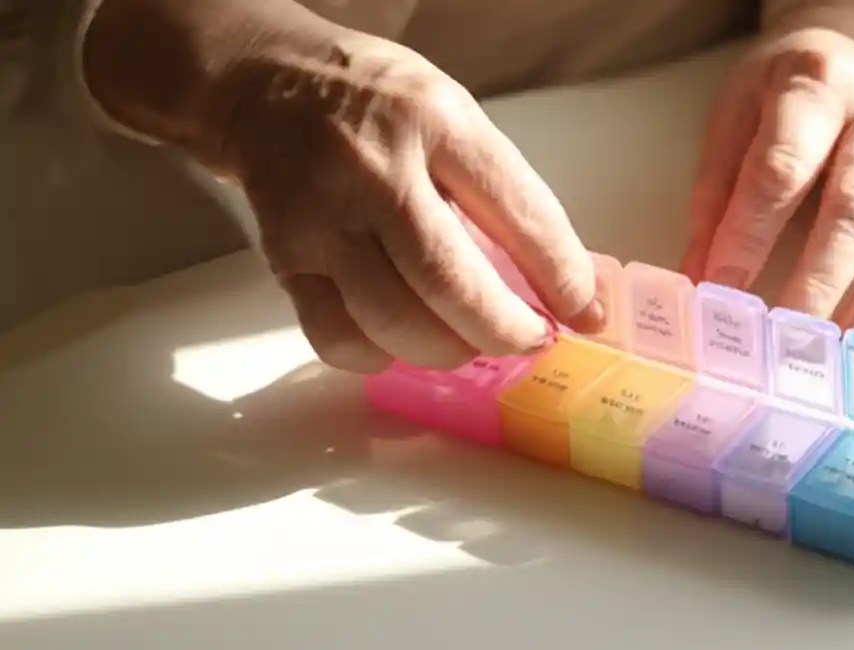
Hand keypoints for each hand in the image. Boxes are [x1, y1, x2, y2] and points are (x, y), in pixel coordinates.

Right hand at [84, 1, 602, 373]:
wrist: (267, 88)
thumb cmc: (379, 107)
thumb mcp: (453, 117)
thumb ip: (501, 192)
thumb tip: (564, 285)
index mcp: (436, 120)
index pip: (517, 210)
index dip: (562, 275)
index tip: (585, 313)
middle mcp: (374, 168)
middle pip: (449, 280)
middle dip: (504, 330)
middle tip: (531, 340)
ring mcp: (322, 217)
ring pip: (394, 321)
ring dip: (450, 350)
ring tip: (470, 341)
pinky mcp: (286, 258)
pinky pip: (338, 338)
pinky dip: (382, 357)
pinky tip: (403, 339)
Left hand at [682, 4, 853, 338]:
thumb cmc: (784, 99)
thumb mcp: (734, 120)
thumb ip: (716, 196)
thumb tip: (699, 278)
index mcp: (815, 86)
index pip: (781, 169)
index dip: (750, 236)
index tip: (723, 290)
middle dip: (821, 281)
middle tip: (790, 337)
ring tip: (845, 346)